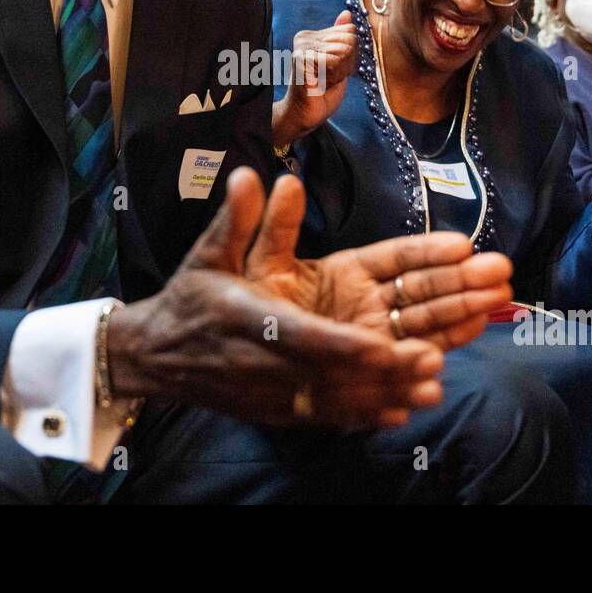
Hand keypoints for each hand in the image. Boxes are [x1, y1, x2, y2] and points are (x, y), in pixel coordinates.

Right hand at [107, 168, 447, 428]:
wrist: (157, 357)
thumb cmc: (191, 298)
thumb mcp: (207, 253)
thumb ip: (235, 218)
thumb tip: (248, 173)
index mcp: (246, 320)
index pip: (299, 336)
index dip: (340, 344)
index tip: (380, 344)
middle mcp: (261, 364)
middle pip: (330, 373)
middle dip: (383, 370)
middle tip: (434, 359)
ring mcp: (271, 395)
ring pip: (336, 401)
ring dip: (386, 395)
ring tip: (433, 388)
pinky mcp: (278, 414)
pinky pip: (327, 419)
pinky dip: (364, 417)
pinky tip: (403, 411)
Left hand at [240, 171, 511, 349]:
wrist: (234, 356)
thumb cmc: (246, 305)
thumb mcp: (257, 261)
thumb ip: (273, 224)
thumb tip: (285, 181)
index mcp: (346, 271)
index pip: (396, 257)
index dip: (428, 251)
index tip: (461, 244)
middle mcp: (368, 301)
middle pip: (422, 288)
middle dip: (462, 279)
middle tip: (499, 269)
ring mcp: (375, 335)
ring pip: (427, 319)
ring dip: (464, 308)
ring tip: (500, 297)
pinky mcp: (375, 368)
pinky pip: (414, 355)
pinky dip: (445, 343)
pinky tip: (477, 328)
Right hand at [272, 10, 357, 147]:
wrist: (305, 115)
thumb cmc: (321, 92)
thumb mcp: (339, 62)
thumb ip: (342, 39)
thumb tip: (346, 13)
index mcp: (313, 35)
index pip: (350, 32)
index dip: (350, 56)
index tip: (333, 70)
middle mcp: (304, 37)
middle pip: (349, 40)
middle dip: (346, 64)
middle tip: (328, 77)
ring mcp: (301, 47)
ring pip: (343, 50)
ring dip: (339, 72)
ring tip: (323, 81)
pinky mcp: (300, 58)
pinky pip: (334, 61)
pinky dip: (333, 76)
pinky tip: (319, 83)